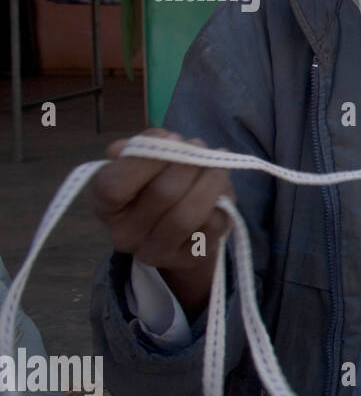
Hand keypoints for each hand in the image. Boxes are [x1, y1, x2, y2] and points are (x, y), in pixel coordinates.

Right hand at [90, 129, 232, 317]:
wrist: (176, 232)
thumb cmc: (153, 186)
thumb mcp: (141, 164)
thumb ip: (145, 146)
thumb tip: (162, 138)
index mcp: (103, 205)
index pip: (115, 185)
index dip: (148, 158)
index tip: (172, 137)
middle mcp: (124, 234)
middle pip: (162, 193)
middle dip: (188, 163)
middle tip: (200, 146)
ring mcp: (156, 252)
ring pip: (190, 212)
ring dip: (211, 180)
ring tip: (217, 163)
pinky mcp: (190, 258)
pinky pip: (213, 224)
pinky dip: (222, 200)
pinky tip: (220, 188)